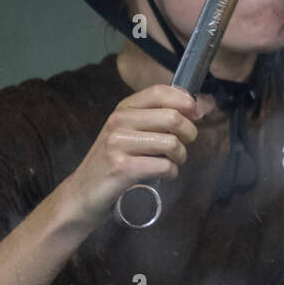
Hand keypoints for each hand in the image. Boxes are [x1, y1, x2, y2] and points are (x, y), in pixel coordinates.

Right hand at [60, 83, 200, 228]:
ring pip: (171, 143)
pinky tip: (165, 175)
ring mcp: (118, 144)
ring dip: (181, 156)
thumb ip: (158, 117)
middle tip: (184, 145)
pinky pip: (164, 166)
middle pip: (173, 117)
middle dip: (189, 133)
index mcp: (123, 109)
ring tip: (172, 162)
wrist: (83, 192)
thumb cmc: (115, 161)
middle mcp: (119, 121)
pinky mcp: (122, 168)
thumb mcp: (131, 131)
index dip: (185, 101)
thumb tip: (199, 106)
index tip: (195, 115)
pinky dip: (172, 173)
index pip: (160, 92)